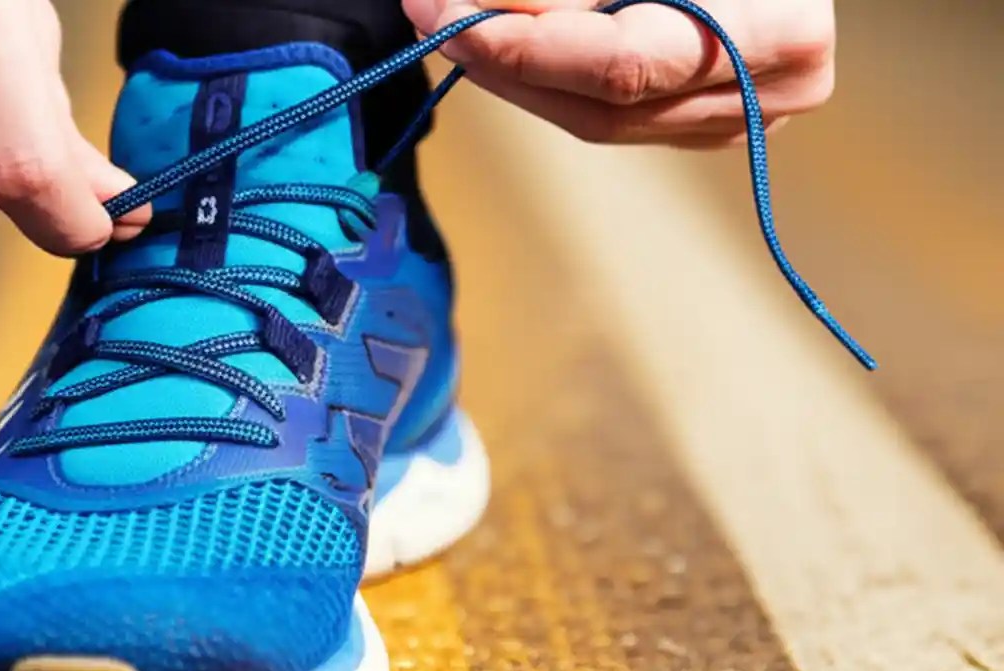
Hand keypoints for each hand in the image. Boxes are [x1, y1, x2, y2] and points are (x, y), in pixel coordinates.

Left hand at [403, 0, 835, 147]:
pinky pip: (606, 113)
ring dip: (513, 76)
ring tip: (453, 25)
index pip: (625, 63)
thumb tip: (484, 9)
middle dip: (503, 61)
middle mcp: (766, 95)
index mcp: (779, 32)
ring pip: (594, 120)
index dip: (525, 45)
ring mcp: (735, 118)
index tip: (447, 12)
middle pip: (600, 105)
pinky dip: (546, 81)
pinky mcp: (699, 118)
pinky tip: (499, 49)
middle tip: (431, 14)